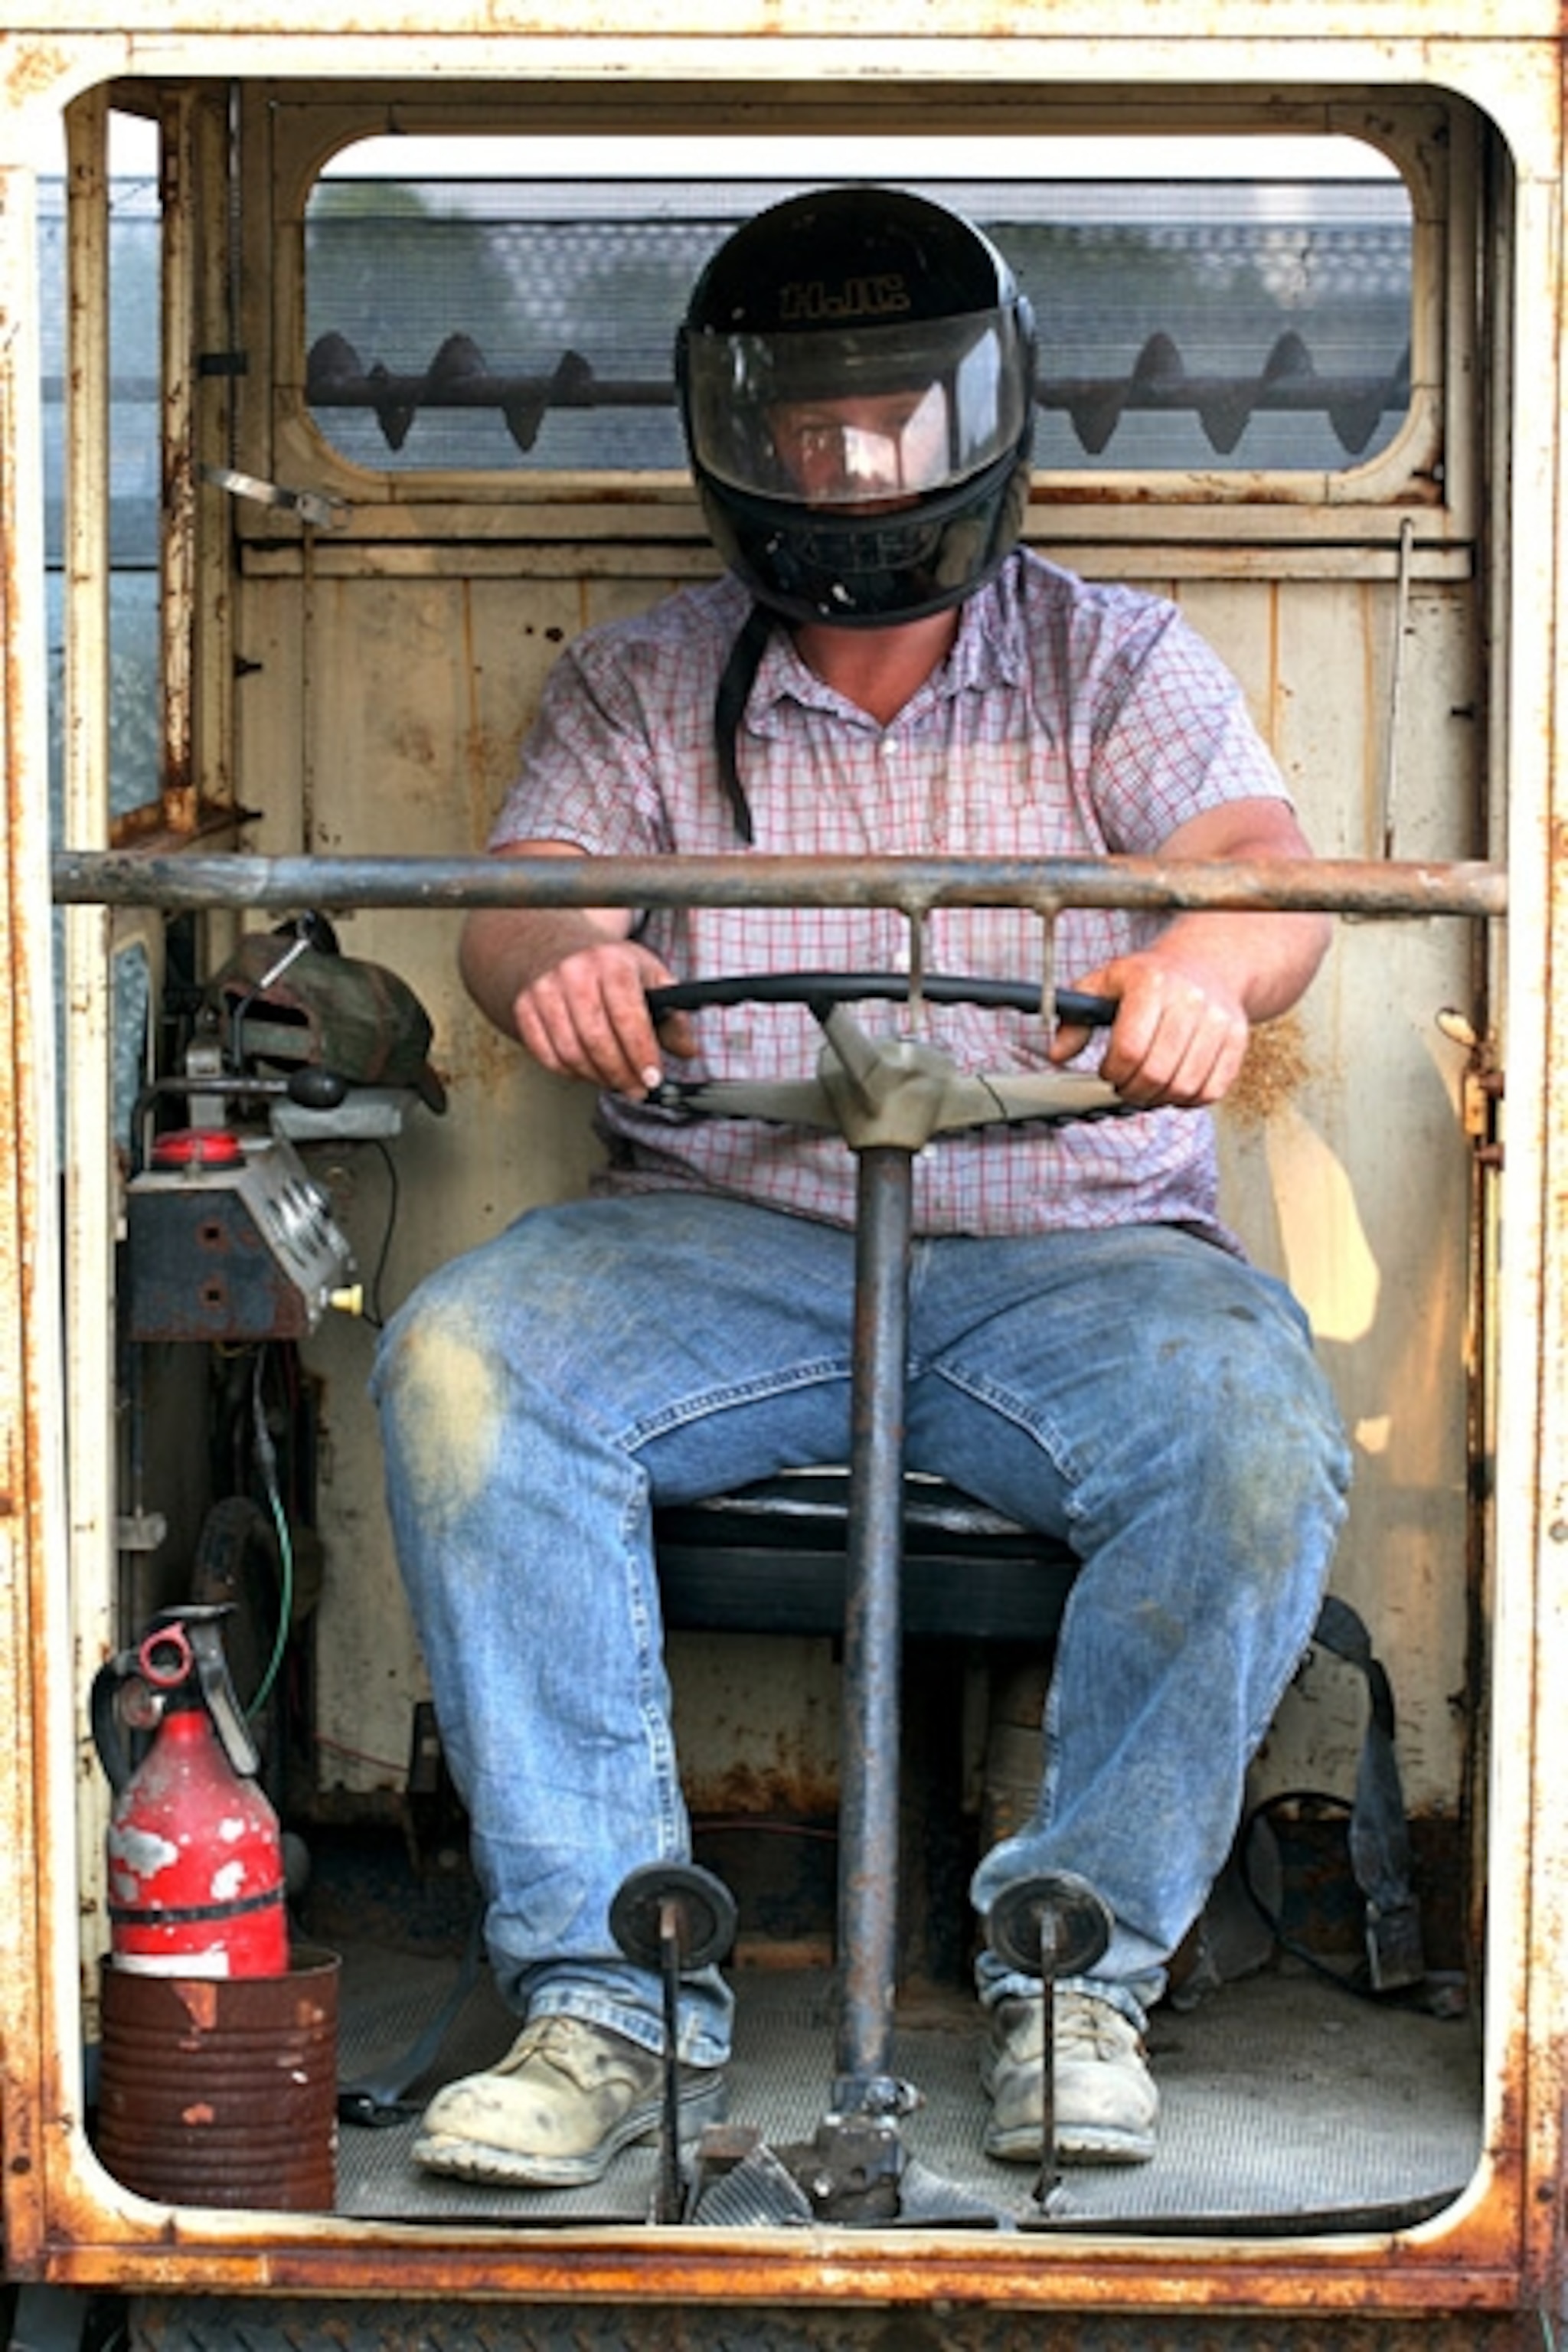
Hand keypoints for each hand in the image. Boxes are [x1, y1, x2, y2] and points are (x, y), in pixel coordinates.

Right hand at [514, 939, 696, 1097]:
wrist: (555, 944)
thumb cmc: (606, 964)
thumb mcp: (648, 975)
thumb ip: (671, 1015)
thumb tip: (687, 1050)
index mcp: (611, 962)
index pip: (628, 1017)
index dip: (642, 1053)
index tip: (652, 1078)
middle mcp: (574, 973)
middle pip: (597, 1040)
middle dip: (621, 1073)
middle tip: (636, 1089)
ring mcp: (544, 990)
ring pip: (571, 1052)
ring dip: (597, 1077)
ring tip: (614, 1080)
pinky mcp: (524, 1007)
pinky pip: (546, 1054)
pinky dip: (569, 1071)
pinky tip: (586, 1070)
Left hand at [1049, 947, 1250, 1108]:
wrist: (1206, 964)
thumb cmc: (1149, 977)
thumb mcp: (1103, 984)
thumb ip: (1074, 1018)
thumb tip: (1056, 1053)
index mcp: (1151, 982)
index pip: (1129, 1049)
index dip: (1113, 1072)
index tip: (1108, 1071)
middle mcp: (1189, 998)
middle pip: (1157, 1073)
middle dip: (1133, 1090)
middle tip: (1126, 1086)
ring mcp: (1218, 1019)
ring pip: (1185, 1086)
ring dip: (1160, 1098)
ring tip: (1149, 1087)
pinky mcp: (1237, 1039)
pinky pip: (1212, 1090)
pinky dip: (1189, 1099)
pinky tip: (1175, 1085)